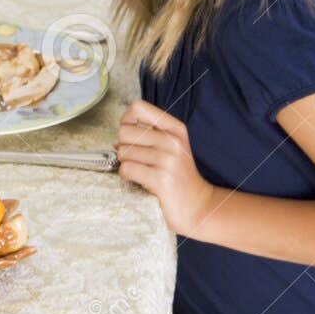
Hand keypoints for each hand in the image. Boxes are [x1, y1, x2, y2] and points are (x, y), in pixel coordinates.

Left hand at [116, 101, 215, 235]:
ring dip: (126, 164)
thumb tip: (117, 139)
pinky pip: (126, 169)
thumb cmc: (179, 177)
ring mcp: (168, 160)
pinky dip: (127, 176)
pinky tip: (140, 181)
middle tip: (138, 160)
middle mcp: (173, 141)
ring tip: (142, 172)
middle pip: (124, 131)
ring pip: (123, 152)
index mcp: (175, 129)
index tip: (130, 136)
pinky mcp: (161, 179)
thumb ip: (147, 136)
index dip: (126, 120)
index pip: (139, 108)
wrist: (197, 206)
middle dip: (124, 147)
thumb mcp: (170, 148)